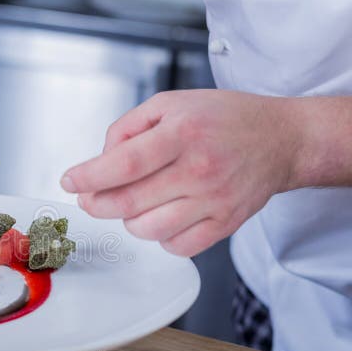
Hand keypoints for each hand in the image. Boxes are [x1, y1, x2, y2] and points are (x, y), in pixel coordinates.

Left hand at [61, 90, 300, 256]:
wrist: (281, 139)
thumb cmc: (222, 118)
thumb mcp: (171, 103)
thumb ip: (128, 128)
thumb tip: (100, 161)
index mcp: (183, 132)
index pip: (123, 164)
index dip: (89, 177)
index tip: (70, 182)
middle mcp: (200, 168)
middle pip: (128, 203)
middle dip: (96, 204)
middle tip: (89, 198)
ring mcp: (215, 200)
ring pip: (148, 229)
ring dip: (127, 221)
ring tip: (132, 203)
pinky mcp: (226, 224)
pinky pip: (177, 247)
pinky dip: (158, 237)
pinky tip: (160, 216)